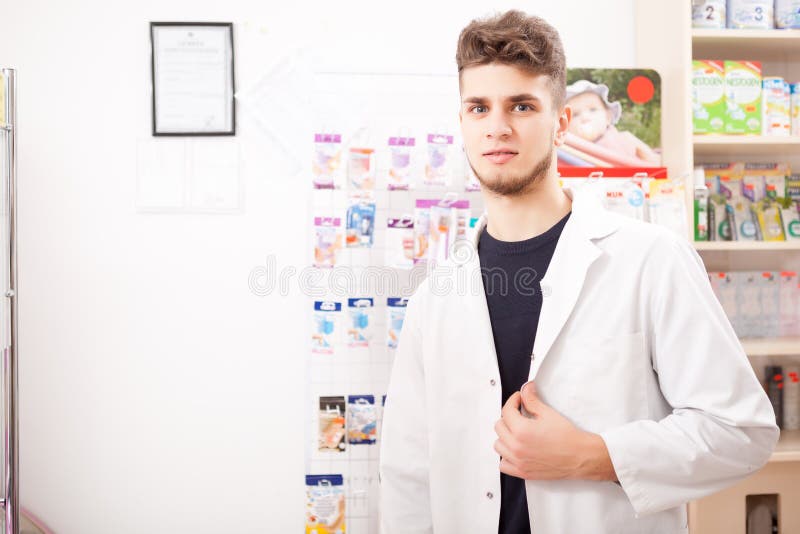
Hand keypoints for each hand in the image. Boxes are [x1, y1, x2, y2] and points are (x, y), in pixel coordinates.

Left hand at [493, 381, 616, 481]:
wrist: (581, 456)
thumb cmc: (568, 438)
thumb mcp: (548, 413)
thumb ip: (532, 400)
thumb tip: (525, 390)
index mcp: (521, 430)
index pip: (506, 411)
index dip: (513, 401)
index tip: (519, 399)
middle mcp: (516, 447)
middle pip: (499, 426)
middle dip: (508, 417)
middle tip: (519, 414)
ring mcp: (518, 461)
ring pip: (498, 445)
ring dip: (505, 436)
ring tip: (516, 432)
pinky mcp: (523, 472)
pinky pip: (503, 464)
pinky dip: (506, 457)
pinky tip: (516, 450)